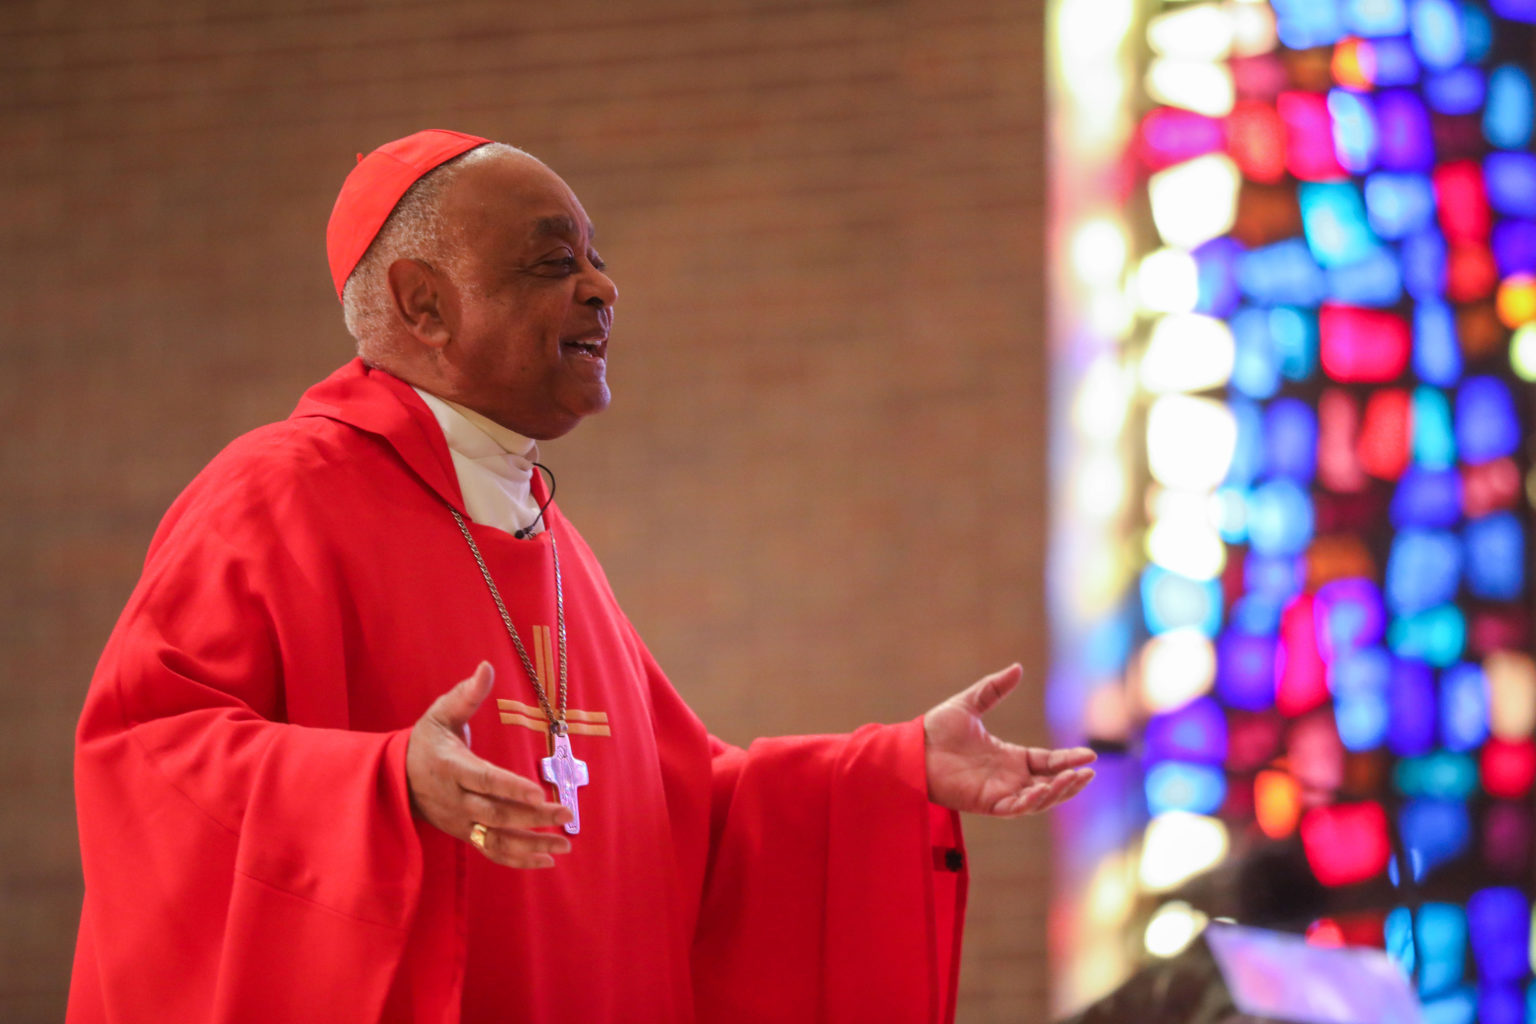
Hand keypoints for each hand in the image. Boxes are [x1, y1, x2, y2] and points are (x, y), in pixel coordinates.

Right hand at [406, 661, 572, 867]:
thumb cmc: (425, 741)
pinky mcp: (464, 834)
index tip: (539, 792)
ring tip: (564, 845)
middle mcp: (456, 799)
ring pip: (497, 838)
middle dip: (533, 816)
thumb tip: (486, 666)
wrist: (394, 778)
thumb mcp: (440, 713)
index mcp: (451, 767)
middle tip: (566, 813)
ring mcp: (460, 821)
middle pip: (497, 813)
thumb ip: (466, 694)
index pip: (485, 780)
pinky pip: (492, 851)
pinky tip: (546, 859)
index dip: (512, 788)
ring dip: (532, 845)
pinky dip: (518, 859)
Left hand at [924, 664, 1095, 814]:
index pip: (1048, 762)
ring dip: (1058, 792)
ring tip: (1075, 779)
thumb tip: (1017, 667)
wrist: (912, 748)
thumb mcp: (970, 704)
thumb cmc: (937, 729)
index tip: (1089, 756)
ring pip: (1038, 800)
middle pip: (1050, 785)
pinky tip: (1045, 790)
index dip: (1068, 760)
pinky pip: (1015, 808)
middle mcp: (1009, 777)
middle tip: (1088, 773)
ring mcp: (999, 792)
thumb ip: (994, 689)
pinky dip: (1032, 802)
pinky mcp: (986, 803)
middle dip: (1070, 781)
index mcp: (1010, 757)